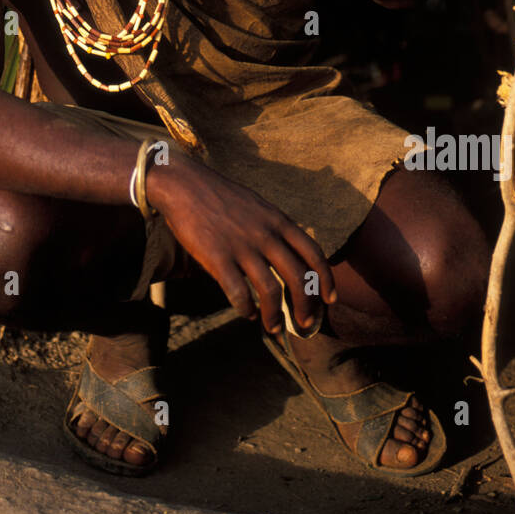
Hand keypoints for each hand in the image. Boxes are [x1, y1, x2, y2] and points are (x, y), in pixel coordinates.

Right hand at [146, 158, 335, 334]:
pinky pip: (239, 293)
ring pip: (271, 291)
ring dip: (274, 315)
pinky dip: (246, 309)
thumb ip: (274, 228)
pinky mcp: (218, 258)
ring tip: (273, 328)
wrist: (185, 185)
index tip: (329, 300)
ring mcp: (242, 247)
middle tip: (305, 323)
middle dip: (305, 306)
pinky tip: (246, 313)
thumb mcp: (258, 206)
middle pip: (298, 278)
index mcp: (278, 221)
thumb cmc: (221, 196)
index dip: (325, 280)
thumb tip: (287, 254)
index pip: (314, 254)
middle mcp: (266, 235)